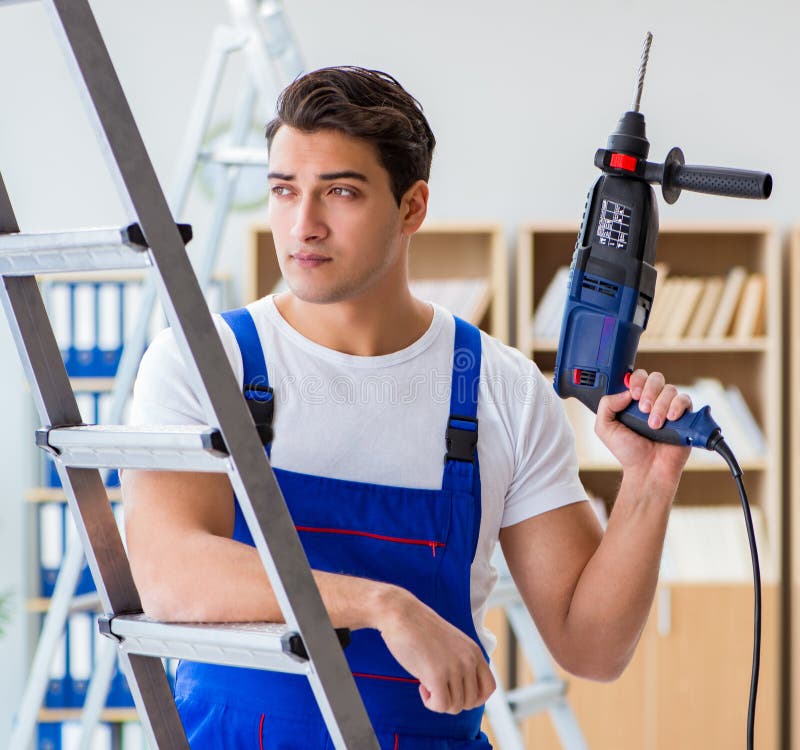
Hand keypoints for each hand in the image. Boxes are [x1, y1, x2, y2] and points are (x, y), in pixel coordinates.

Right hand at [375, 587, 494, 713]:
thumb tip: (462, 691)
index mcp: (474, 651)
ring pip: (455, 706)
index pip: (489, 688)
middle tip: (436, 685)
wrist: (401, 614)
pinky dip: (430, 703)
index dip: (475, 698)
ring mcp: (454, 667)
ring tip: (427, 682)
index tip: (457, 693)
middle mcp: (468, 660)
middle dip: (452, 700)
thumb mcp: (452, 643)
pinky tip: (421, 686)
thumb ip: (462, 662)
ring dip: (439, 701)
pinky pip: (441, 705)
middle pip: (470, 702)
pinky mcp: (437, 675)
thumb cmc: (420, 629)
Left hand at [595, 369, 690, 486]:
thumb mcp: (605, 428)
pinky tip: (670, 419)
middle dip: (649, 391)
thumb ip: (606, 406)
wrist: (647, 470)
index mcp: (633, 400)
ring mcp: (668, 407)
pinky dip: (677, 407)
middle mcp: (652, 400)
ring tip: (654, 425)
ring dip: (660, 406)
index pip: (638, 377)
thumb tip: (625, 392)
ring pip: (669, 390)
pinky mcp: (684, 417)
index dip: (636, 380)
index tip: (633, 394)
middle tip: (643, 409)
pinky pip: (685, 400)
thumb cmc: (628, 450)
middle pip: (655, 378)